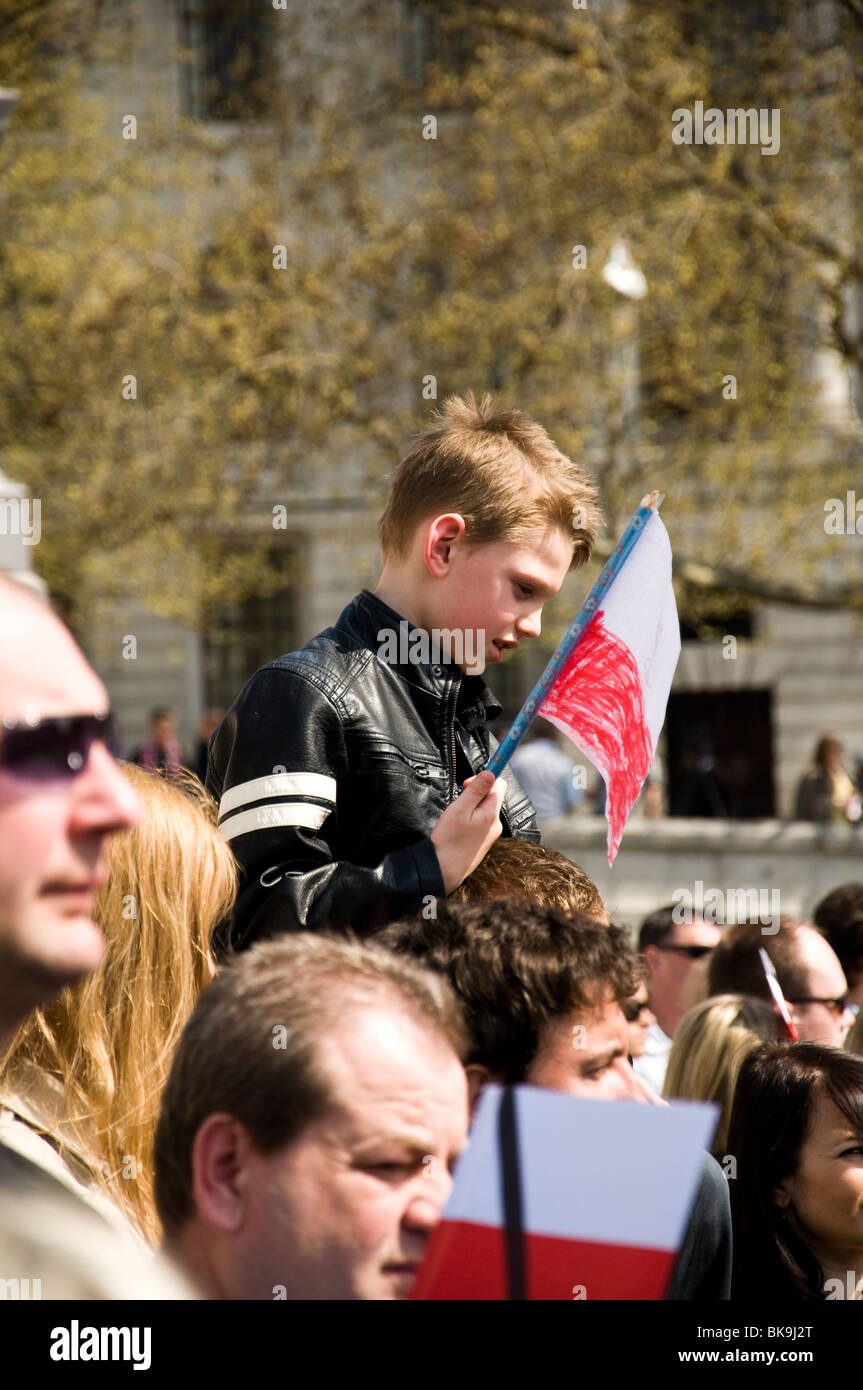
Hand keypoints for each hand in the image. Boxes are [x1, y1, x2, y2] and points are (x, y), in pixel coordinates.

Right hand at [430, 769, 504, 894]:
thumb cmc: (449, 840)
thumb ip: (476, 790)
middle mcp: (495, 824)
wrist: (444, 870)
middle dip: (476, 793)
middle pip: (492, 796)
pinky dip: (471, 818)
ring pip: (485, 808)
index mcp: (491, 814)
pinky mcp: (484, 841)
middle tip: (459, 800)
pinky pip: (481, 821)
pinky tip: (459, 826)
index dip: (484, 778)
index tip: (468, 782)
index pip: (499, 784)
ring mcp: (491, 834)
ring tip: (457, 816)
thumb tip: (490, 772)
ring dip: (472, 805)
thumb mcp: (459, 809)